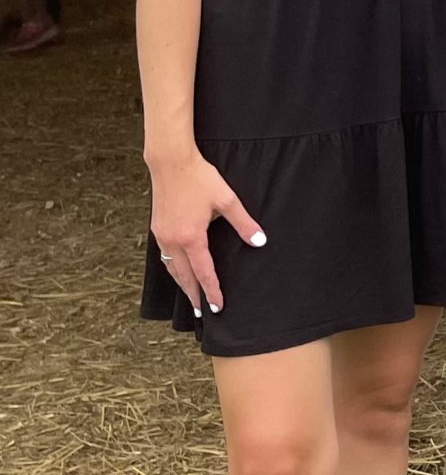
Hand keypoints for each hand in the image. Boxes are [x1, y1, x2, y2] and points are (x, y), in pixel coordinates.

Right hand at [147, 150, 264, 313]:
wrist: (170, 161)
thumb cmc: (199, 178)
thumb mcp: (227, 200)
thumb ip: (244, 223)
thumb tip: (259, 241)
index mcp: (190, 237)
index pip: (204, 272)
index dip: (212, 291)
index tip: (218, 307)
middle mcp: (172, 240)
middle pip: (184, 277)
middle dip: (194, 296)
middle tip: (203, 314)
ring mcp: (161, 234)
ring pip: (172, 268)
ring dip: (182, 284)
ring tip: (191, 297)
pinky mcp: (157, 227)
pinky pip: (165, 256)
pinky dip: (173, 269)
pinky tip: (179, 270)